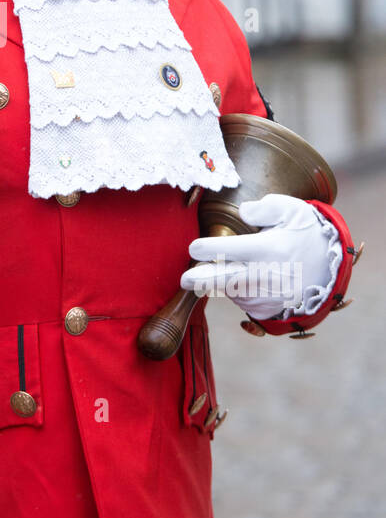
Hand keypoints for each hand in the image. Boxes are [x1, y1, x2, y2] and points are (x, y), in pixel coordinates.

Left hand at [179, 193, 338, 321]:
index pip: (228, 250)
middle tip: (184, 279)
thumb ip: (266, 208)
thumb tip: (244, 211)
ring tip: (213, 273)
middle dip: (200, 279)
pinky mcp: (269, 310)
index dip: (206, 249)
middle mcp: (267, 276)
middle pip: (223, 280)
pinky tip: (241, 280)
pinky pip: (244, 303)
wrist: (332, 268)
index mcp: (269, 249)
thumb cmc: (308, 234)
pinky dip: (237, 293)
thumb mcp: (293, 211)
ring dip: (219, 284)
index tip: (194, 247)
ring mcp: (268, 296)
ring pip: (232, 291)